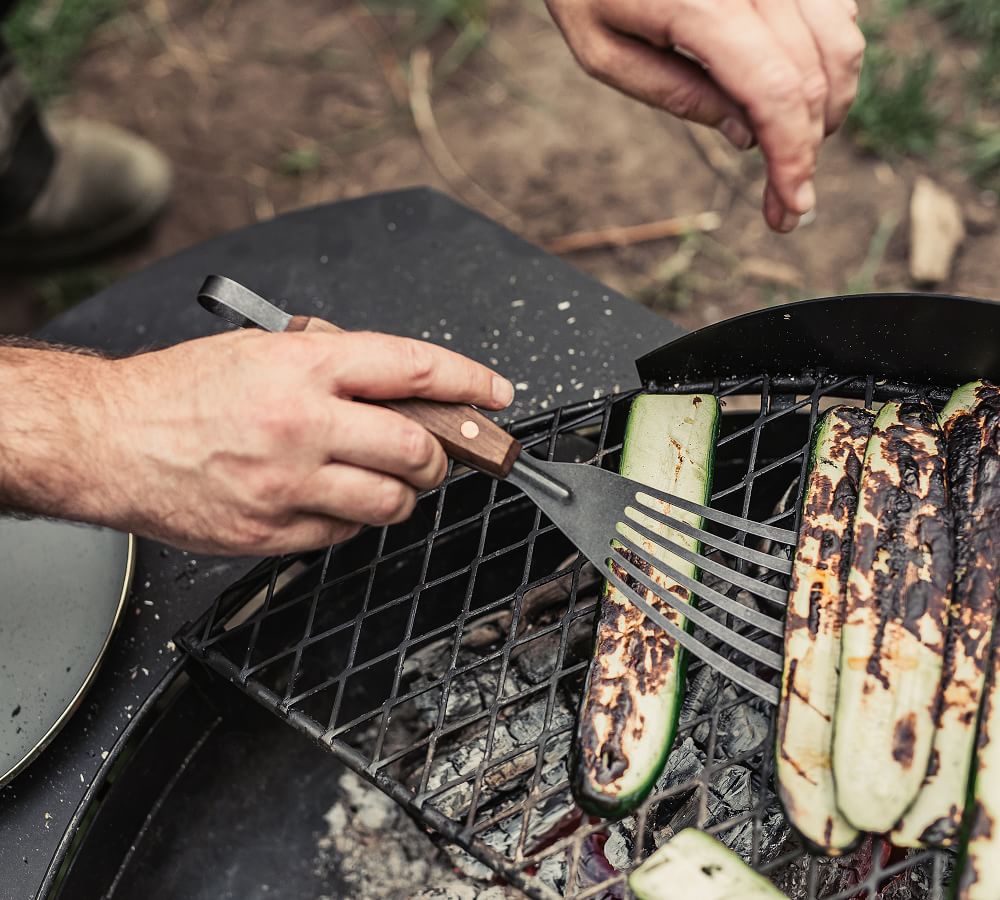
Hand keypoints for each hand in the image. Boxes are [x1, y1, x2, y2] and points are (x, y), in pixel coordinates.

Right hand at [0, 331, 513, 554]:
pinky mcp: (270, 531)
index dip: (469, 380)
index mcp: (303, 366)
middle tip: (434, 456)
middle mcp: (302, 423)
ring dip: (402, 495)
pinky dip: (352, 521)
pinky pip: (343, 536)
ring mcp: (287, 483)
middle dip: (441, 456)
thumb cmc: (179, 391)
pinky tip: (330, 502)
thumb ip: (332, 366)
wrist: (108, 438)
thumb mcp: (261, 351)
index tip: (495, 394)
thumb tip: (400, 386)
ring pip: (389, 503)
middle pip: (416, 448)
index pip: (413, 367)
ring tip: (383, 482)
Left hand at [546, 0, 864, 231]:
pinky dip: (829, 59)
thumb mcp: (605, 51)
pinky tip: (797, 91)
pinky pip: (836, 8)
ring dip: (829, 105)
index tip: (790, 208)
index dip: (791, 158)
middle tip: (789, 199)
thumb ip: (676, 94)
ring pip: (841, 40)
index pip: (773, 93)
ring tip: (794, 146)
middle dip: (809, 148)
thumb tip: (749, 137)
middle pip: (813, 75)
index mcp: (701, 2)